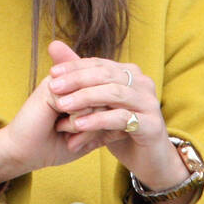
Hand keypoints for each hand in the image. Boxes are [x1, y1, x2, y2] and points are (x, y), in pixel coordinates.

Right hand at [0, 42, 109, 189]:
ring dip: (87, 124)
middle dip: (99, 123)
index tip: (91, 139)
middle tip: (77, 140)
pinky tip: (63, 130)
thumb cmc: (54, 146)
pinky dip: (77, 123)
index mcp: (81, 91)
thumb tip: (134, 122)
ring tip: (70, 137)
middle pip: (107, 96)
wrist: (24, 153)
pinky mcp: (51, 89)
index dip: (108, 120)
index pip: (110, 97)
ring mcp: (62, 83)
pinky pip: (81, 103)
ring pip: (97, 99)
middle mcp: (72, 82)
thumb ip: (107, 127)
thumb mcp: (87, 137)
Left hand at [46, 41, 186, 187]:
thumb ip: (78, 75)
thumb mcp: (98, 103)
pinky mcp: (152, 125)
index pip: (100, 64)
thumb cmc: (120, 129)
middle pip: (107, 75)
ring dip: (85, 98)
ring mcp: (150, 103)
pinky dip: (99, 120)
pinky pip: (122, 118)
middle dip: (77, 80)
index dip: (75, 66)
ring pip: (114, 93)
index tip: (52, 73)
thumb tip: (53, 44)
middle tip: (53, 87)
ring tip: (62, 105)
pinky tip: (80, 124)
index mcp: (131, 74)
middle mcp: (143, 84)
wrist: (148, 160)